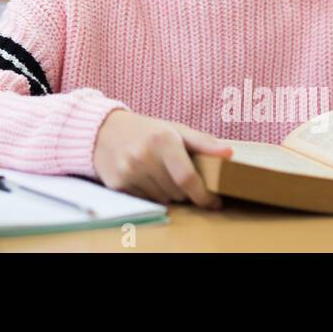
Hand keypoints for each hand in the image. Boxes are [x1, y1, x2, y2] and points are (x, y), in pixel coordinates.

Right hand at [92, 109, 232, 207]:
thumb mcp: (175, 129)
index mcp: (162, 139)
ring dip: (167, 193)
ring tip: (159, 174)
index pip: (188, 178)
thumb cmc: (146, 131)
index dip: (204, 195)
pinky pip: (146, 201)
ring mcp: (129, 170)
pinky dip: (151, 194)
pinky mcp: (118, 183)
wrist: (103, 130)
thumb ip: (203, 142)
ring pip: (163, 199)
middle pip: (177, 192)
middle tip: (179, 176)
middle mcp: (144, 155)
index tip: (214, 201)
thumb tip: (229, 154)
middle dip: (185, 190)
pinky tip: (144, 178)